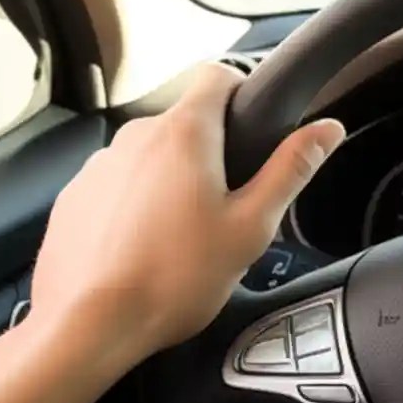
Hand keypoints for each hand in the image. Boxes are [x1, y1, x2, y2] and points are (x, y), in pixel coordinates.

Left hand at [30, 63, 345, 359]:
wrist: (90, 327)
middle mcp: (136, 137)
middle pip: (186, 122)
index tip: (254, 126)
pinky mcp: (74, 197)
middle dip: (211, 152)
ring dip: (170, 179)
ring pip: (150, 156)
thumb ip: (291, 169)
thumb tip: (328, 129)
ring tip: (184, 235)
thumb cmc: (175, 278)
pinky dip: (135, 205)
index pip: (217, 74)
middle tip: (228, 205)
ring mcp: (98, 166)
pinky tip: (145, 248)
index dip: (243, 90)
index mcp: (186, 134)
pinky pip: (117, 185)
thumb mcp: (252, 226)